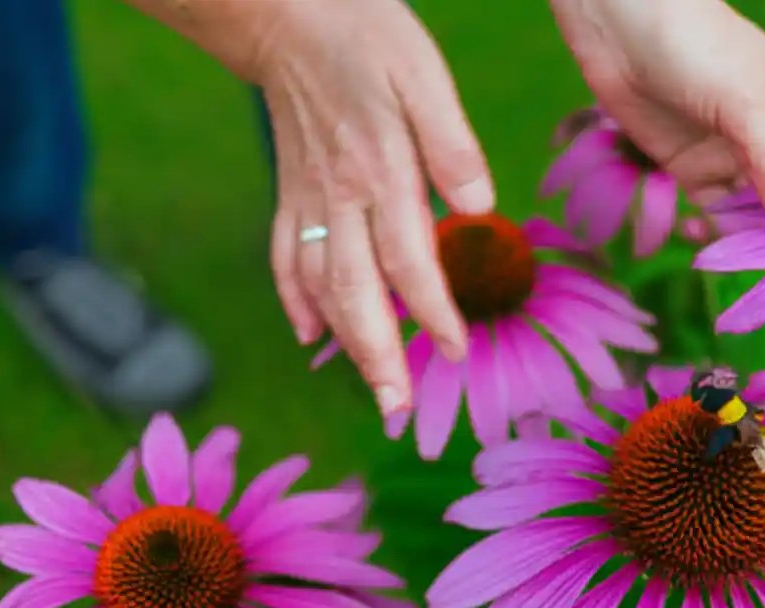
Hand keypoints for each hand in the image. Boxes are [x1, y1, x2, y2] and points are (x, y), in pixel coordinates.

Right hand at [251, 0, 489, 424]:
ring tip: (369, 388)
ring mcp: (308, 199)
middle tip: (397, 411)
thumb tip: (480, 211)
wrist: (287, 13)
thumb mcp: (424, 76)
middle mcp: (339, 198)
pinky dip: (294, 299)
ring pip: (321, 286)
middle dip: (377, 357)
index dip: (433, 313)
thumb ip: (451, 143)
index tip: (456, 352)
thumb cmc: (368, 40)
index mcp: (380, 173)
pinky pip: (284, 257)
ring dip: (344, 343)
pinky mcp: (290, 191)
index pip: (409, 262)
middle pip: (356, 293)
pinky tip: (308, 335)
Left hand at [550, 0, 764, 224]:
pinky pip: (710, 212)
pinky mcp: (690, 168)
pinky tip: (701, 238)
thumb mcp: (742, 101)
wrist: (618, 25)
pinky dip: (710, 231)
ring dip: (750, 238)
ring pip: (753, 212)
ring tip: (746, 263)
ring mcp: (731, 155)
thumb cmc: (695, 44)